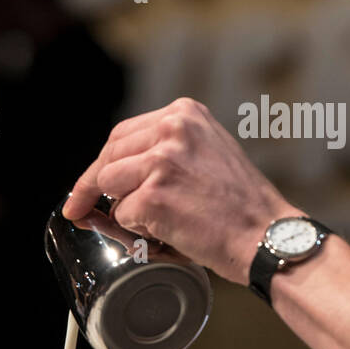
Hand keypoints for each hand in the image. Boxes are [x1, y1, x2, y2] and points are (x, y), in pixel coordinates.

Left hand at [62, 97, 295, 284]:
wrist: (267, 235)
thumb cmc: (240, 206)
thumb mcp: (207, 155)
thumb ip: (164, 153)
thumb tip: (106, 177)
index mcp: (185, 113)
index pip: (122, 134)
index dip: (104, 163)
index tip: (88, 185)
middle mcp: (172, 128)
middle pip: (108, 157)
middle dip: (94, 187)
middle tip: (82, 210)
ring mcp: (162, 160)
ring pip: (108, 186)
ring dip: (126, 209)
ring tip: (163, 220)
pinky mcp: (154, 194)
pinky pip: (122, 216)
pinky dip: (140, 231)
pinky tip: (172, 231)